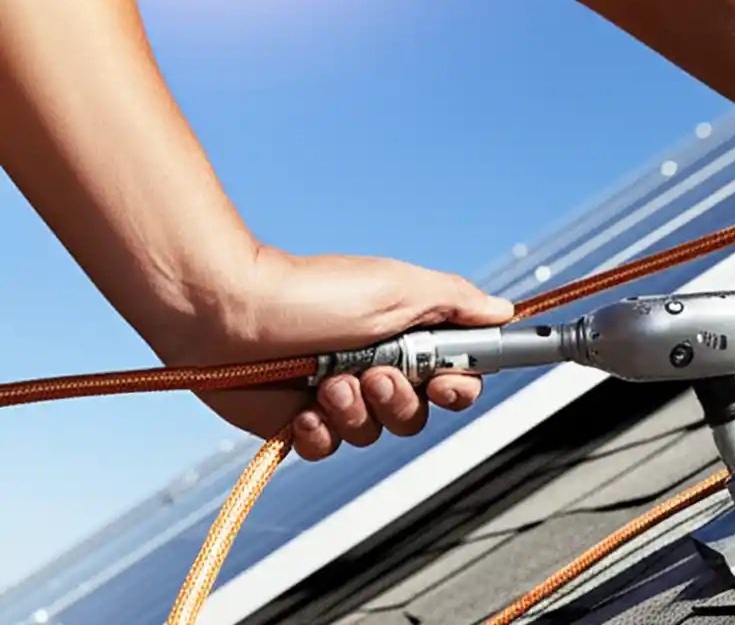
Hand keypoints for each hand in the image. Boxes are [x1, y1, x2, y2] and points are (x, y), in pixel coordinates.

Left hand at [161, 247, 513, 460]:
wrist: (227, 314)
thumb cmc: (310, 292)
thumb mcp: (397, 287)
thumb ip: (455, 301)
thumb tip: (504, 310)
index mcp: (406, 336)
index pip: (457, 376)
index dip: (459, 387)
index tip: (447, 381)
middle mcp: (377, 368)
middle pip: (420, 413)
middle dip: (400, 399)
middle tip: (374, 374)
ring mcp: (340, 397)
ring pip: (377, 434)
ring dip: (356, 411)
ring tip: (327, 381)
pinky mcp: (302, 422)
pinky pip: (331, 449)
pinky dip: (321, 432)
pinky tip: (302, 408)